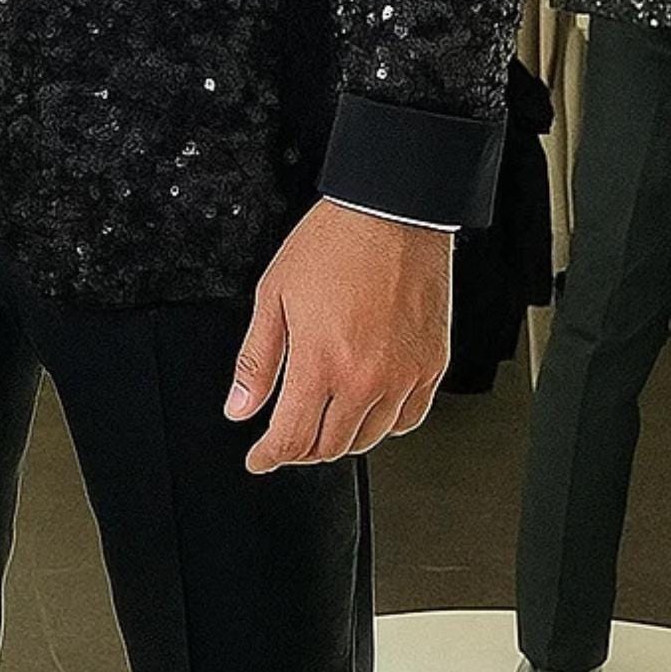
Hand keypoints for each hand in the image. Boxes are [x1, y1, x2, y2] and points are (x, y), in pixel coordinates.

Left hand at [227, 200, 451, 473]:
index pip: (291, 439)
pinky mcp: (431, 366)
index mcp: (319, 361)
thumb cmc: (334, 242)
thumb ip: (256, 360)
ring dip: (341, 438)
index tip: (260, 459)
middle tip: (287, 436)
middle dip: (301, 450)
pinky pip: (408, 419)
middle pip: (330, 448)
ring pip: (369, 439)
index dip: (269, 457)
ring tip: (325, 418)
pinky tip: (368, 406)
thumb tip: (239, 408)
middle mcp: (364, 378)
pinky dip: (385, 424)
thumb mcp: (274, 294)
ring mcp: (403, 376)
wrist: (393, 212)